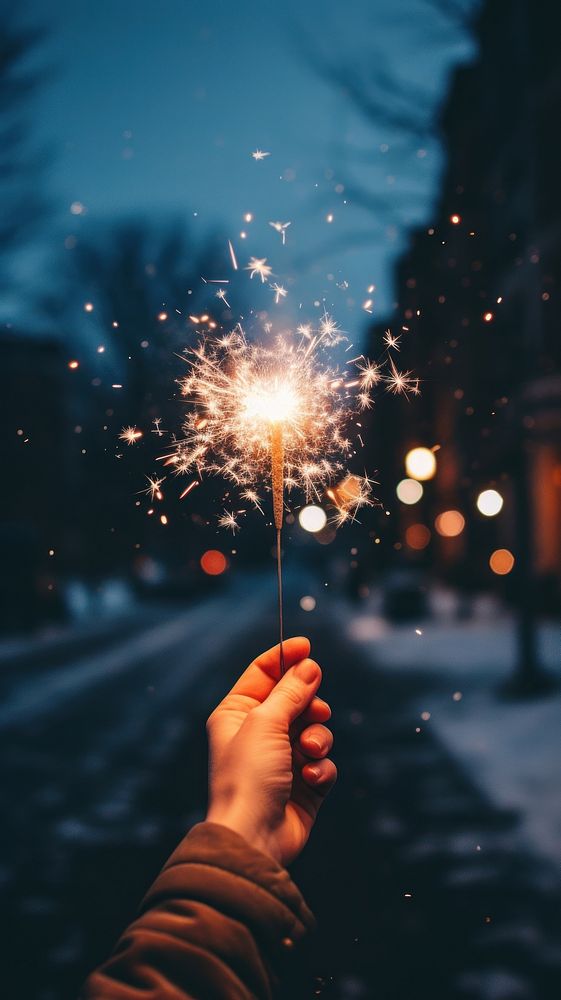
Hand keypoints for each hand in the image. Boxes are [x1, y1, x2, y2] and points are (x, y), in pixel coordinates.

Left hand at [205, 637, 335, 866]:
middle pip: (295, 699)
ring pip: (315, 729)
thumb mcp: (266, 722)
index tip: (307, 645)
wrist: (254, 836)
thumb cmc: (248, 776)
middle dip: (310, 704)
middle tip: (315, 711)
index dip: (284, 657)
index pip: (262, 673)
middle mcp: (258, 733)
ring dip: (318, 738)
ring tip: (309, 751)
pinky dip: (321, 766)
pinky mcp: (304, 784)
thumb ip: (291, 691)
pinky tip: (309, 777)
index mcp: (237, 713)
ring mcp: (282, 759)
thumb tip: (309, 666)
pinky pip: (323, 761)